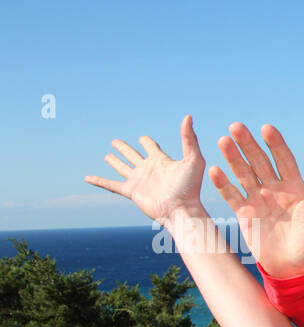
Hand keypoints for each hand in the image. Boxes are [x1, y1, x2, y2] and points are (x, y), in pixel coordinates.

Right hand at [84, 115, 205, 224]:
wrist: (181, 210)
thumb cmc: (190, 187)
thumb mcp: (193, 159)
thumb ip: (189, 138)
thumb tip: (188, 116)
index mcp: (161, 160)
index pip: (150, 146)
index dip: (146, 141)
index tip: (143, 138)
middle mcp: (148, 169)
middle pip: (133, 154)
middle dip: (125, 148)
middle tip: (115, 142)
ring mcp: (139, 181)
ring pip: (122, 168)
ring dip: (115, 162)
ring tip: (107, 155)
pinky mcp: (131, 192)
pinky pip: (111, 185)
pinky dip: (99, 181)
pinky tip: (87, 178)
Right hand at [208, 123, 303, 279]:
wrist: (294, 269)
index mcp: (295, 188)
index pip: (284, 160)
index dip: (276, 145)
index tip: (266, 129)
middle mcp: (275, 190)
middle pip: (260, 162)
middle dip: (249, 144)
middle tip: (236, 126)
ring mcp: (258, 200)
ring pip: (243, 174)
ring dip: (233, 158)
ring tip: (222, 140)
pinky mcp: (245, 214)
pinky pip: (232, 195)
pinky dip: (223, 184)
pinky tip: (214, 171)